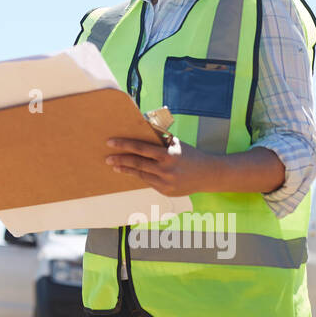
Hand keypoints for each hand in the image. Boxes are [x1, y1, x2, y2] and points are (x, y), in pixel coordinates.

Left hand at [105, 136, 224, 196]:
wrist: (208, 174)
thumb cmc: (190, 154)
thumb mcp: (176, 143)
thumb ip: (159, 137)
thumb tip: (141, 125)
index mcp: (167, 154)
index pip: (140, 148)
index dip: (124, 145)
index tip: (111, 142)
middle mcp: (165, 170)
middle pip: (137, 163)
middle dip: (120, 160)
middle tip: (107, 158)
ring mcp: (165, 183)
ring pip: (141, 175)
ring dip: (126, 170)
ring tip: (115, 166)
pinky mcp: (166, 191)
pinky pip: (149, 182)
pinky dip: (140, 176)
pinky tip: (131, 172)